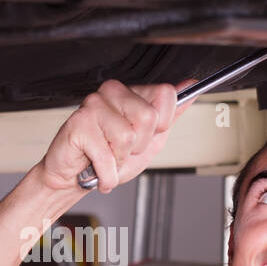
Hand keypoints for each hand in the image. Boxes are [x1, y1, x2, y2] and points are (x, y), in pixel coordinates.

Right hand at [36, 78, 196, 193]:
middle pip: (149, 117)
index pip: (166, 94)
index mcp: (131, 93)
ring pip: (128, 137)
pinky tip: (96, 167)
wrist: (74, 178)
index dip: (160, 125)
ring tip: (106, 156)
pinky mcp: (79, 123)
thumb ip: (171, 114)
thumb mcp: (149, 139)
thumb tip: (191, 88)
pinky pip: (108, 156)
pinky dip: (106, 173)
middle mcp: (112, 92)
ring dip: (119, 160)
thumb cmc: (107, 158)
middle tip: (121, 150)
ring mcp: (94, 105)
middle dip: (139, 145)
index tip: (143, 135)